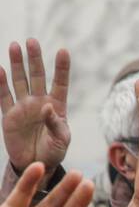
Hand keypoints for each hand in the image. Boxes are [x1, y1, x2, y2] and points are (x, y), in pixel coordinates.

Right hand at [1, 39, 71, 176]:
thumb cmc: (53, 152)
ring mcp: (23, 107)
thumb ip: (55, 123)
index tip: (63, 50)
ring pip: (19, 81)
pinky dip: (0, 83)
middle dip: (34, 59)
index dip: (61, 68)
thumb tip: (47, 106)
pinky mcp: (9, 115)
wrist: (35, 164)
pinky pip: (4, 96)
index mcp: (57, 106)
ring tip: (15, 46)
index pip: (60, 83)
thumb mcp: (61, 140)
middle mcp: (40, 102)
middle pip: (37, 76)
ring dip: (16, 64)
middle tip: (31, 41)